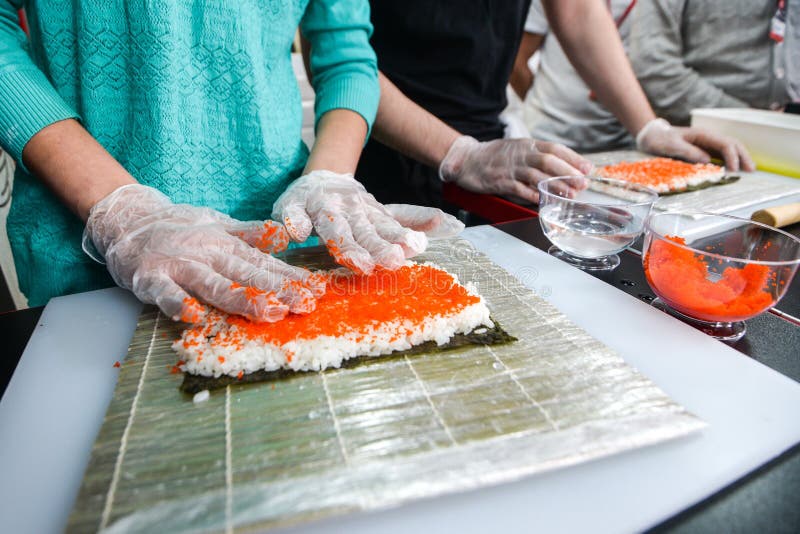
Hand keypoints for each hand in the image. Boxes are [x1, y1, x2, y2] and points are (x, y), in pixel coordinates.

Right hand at [83, 184, 325, 322]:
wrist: (128, 218)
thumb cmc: (179, 227)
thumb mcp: (218, 225)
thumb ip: (250, 235)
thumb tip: (284, 237)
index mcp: (225, 244)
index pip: (263, 263)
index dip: (290, 277)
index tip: (316, 290)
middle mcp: (207, 254)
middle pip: (246, 275)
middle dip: (278, 290)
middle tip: (305, 305)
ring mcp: (179, 266)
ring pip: (214, 284)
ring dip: (242, 299)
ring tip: (270, 312)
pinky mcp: (151, 278)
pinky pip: (166, 293)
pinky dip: (179, 304)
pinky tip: (195, 317)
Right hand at [272, 170, 463, 273]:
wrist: (319, 180)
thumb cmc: (355, 207)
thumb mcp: (385, 213)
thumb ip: (414, 219)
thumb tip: (454, 225)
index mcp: (369, 213)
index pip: (386, 227)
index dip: (399, 238)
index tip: (414, 248)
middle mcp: (348, 210)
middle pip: (364, 230)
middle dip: (378, 246)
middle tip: (393, 261)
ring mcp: (321, 207)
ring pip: (335, 227)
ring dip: (347, 244)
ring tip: (362, 263)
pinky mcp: (293, 206)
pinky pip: (291, 215)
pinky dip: (295, 222)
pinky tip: (298, 235)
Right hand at [438, 136, 593, 203]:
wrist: (467, 159)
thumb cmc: (497, 156)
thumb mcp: (519, 150)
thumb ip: (539, 157)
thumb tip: (565, 168)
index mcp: (528, 145)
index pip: (555, 149)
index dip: (573, 159)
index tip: (588, 169)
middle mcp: (521, 154)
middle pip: (548, 161)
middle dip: (568, 173)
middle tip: (582, 183)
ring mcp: (510, 168)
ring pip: (536, 176)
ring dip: (554, 186)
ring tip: (569, 195)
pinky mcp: (500, 182)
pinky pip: (519, 189)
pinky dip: (532, 195)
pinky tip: (544, 201)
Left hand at [636, 118, 754, 171]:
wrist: (652, 136)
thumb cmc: (660, 140)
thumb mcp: (671, 146)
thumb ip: (688, 152)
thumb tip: (708, 160)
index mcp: (703, 134)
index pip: (725, 144)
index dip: (732, 157)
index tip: (734, 171)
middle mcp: (708, 137)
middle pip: (732, 144)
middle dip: (743, 156)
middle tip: (752, 170)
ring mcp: (707, 142)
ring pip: (730, 148)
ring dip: (740, 157)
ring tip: (749, 169)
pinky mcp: (704, 148)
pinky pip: (721, 153)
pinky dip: (731, 159)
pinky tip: (735, 168)